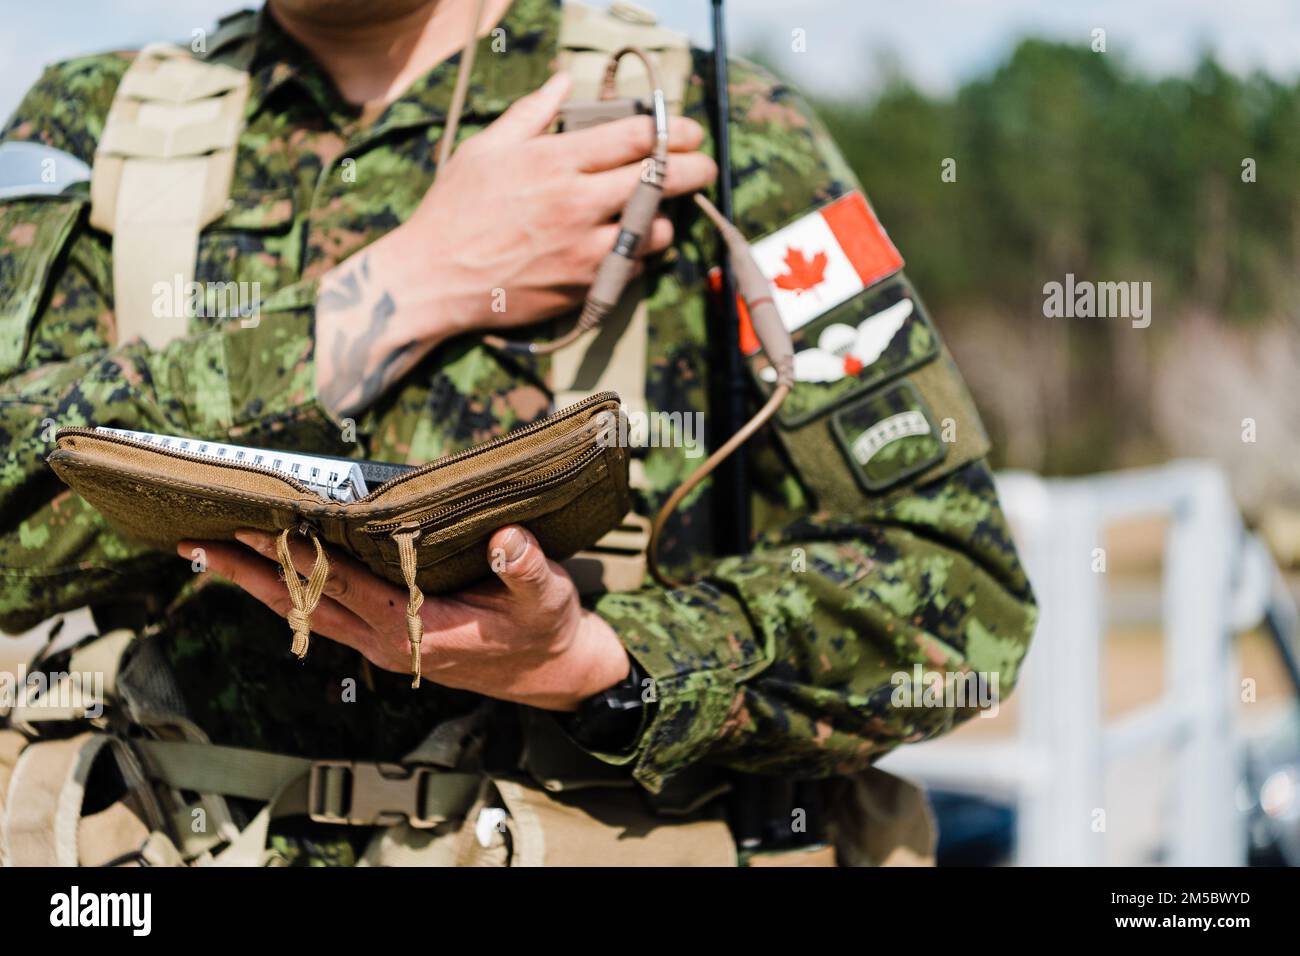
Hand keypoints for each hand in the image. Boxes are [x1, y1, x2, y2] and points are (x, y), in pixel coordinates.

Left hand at [178, 525, 630, 711]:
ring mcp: (383, 645)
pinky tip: (270, 576)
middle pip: (305, 604)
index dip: (299, 559)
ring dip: (260, 586)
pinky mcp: (387, 641)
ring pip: (307, 615)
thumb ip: (525, 568)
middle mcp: (387, 641)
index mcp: (417, 628)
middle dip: (250, 573)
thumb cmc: (548, 629)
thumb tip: (506, 536)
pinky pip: (326, 617)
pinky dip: (292, 594)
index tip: (254, 530)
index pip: (344, 587)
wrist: (556, 674)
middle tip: (196, 544)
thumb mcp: (548, 596)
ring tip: (212, 557)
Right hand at [313, 70, 717, 419]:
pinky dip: (638, 257)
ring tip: (655, 213)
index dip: (673, 130)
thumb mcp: (486, 149)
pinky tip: (627, 247)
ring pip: (656, 230)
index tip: (689, 131)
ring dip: (663, 219)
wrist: (435, 279)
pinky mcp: (585, 286)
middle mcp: (577, 203)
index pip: (637, 138)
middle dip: (694, 168)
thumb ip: (531, 113)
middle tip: (702, 166)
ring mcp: (585, 248)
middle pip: (661, 180)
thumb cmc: (455, 211)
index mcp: (555, 161)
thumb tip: (563, 81)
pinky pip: (634, 268)